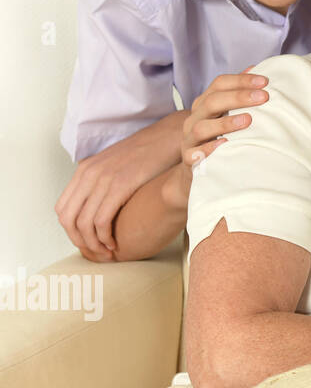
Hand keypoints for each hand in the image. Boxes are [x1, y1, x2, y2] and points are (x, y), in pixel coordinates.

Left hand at [56, 110, 186, 259]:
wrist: (170, 137)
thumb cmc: (150, 152)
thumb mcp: (117, 163)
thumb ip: (104, 179)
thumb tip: (102, 202)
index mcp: (85, 170)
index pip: (62, 208)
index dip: (71, 230)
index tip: (86, 240)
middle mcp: (89, 174)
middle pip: (68, 218)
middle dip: (78, 240)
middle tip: (94, 251)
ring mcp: (103, 179)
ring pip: (83, 223)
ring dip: (92, 243)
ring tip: (106, 251)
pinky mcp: (120, 186)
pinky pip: (102, 219)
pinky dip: (104, 237)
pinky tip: (114, 242)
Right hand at [173, 68, 267, 194]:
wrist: (198, 170)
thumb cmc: (219, 137)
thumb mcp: (227, 113)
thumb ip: (239, 92)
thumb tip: (256, 68)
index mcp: (205, 103)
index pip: (219, 84)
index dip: (241, 80)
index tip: (265, 81)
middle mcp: (195, 118)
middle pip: (212, 102)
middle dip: (238, 97)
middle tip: (264, 98)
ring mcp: (189, 139)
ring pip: (202, 127)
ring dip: (225, 123)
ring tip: (248, 121)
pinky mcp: (189, 160)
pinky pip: (195, 154)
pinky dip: (209, 149)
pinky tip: (225, 145)